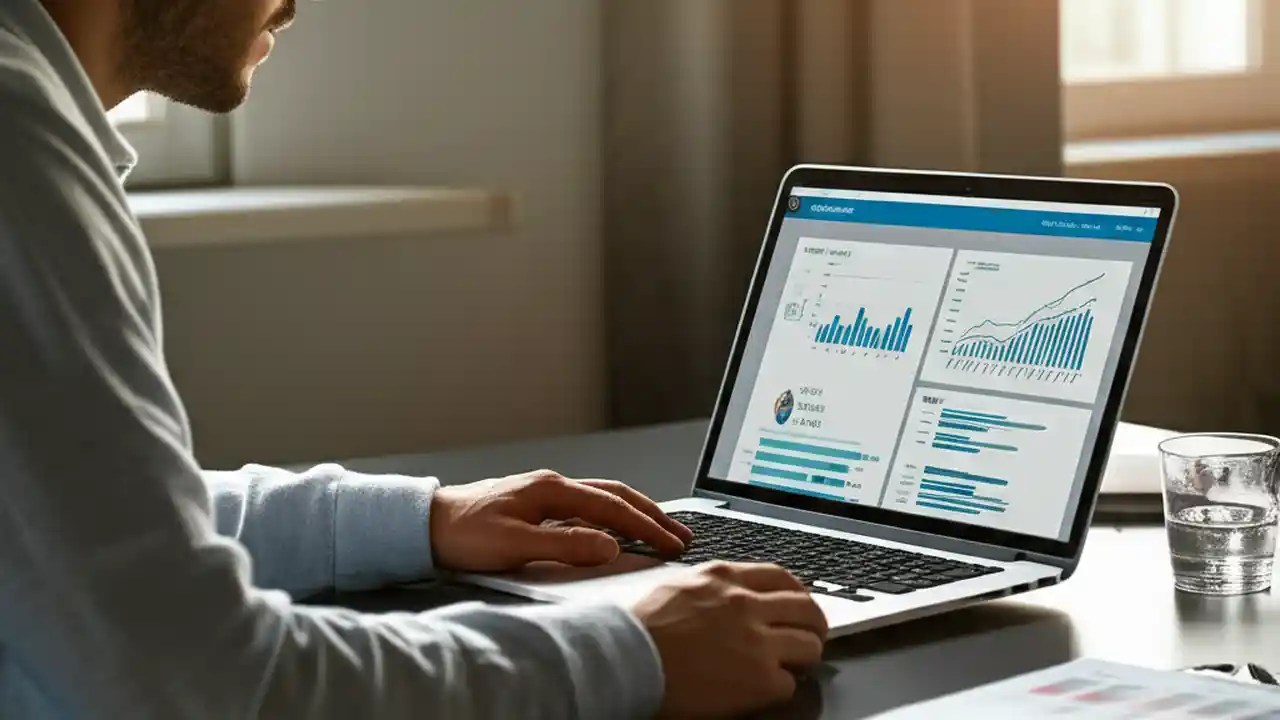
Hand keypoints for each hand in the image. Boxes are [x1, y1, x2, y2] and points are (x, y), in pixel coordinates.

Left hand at [429, 470, 693, 571]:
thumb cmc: (462, 534)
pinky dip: (612, 517)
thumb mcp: (514, 545)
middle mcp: (552, 486)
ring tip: (660, 530)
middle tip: (681, 535)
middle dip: (652, 514)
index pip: (612, 506)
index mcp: (551, 489)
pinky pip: (587, 507)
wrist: (424, 526)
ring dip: (634, 513)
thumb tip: (611, 547)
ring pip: (603, 498)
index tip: (672, 544)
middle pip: (615, 495)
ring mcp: (544, 494)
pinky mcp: (536, 506)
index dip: (646, 526)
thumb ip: (565, 546)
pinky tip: (617, 531)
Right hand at [633, 562, 826, 718]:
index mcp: (727, 578)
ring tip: (793, 665)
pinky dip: (779, 688)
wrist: (626, 659)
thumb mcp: (678, 585)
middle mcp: (747, 604)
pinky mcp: (759, 679)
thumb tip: (732, 592)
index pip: (782, 578)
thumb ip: (712, 585)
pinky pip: (788, 684)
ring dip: (804, 656)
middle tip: (811, 636)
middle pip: (806, 609)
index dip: (797, 594)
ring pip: (809, 645)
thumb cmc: (639, 626)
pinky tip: (764, 688)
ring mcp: (757, 642)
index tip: (799, 604)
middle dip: (814, 625)